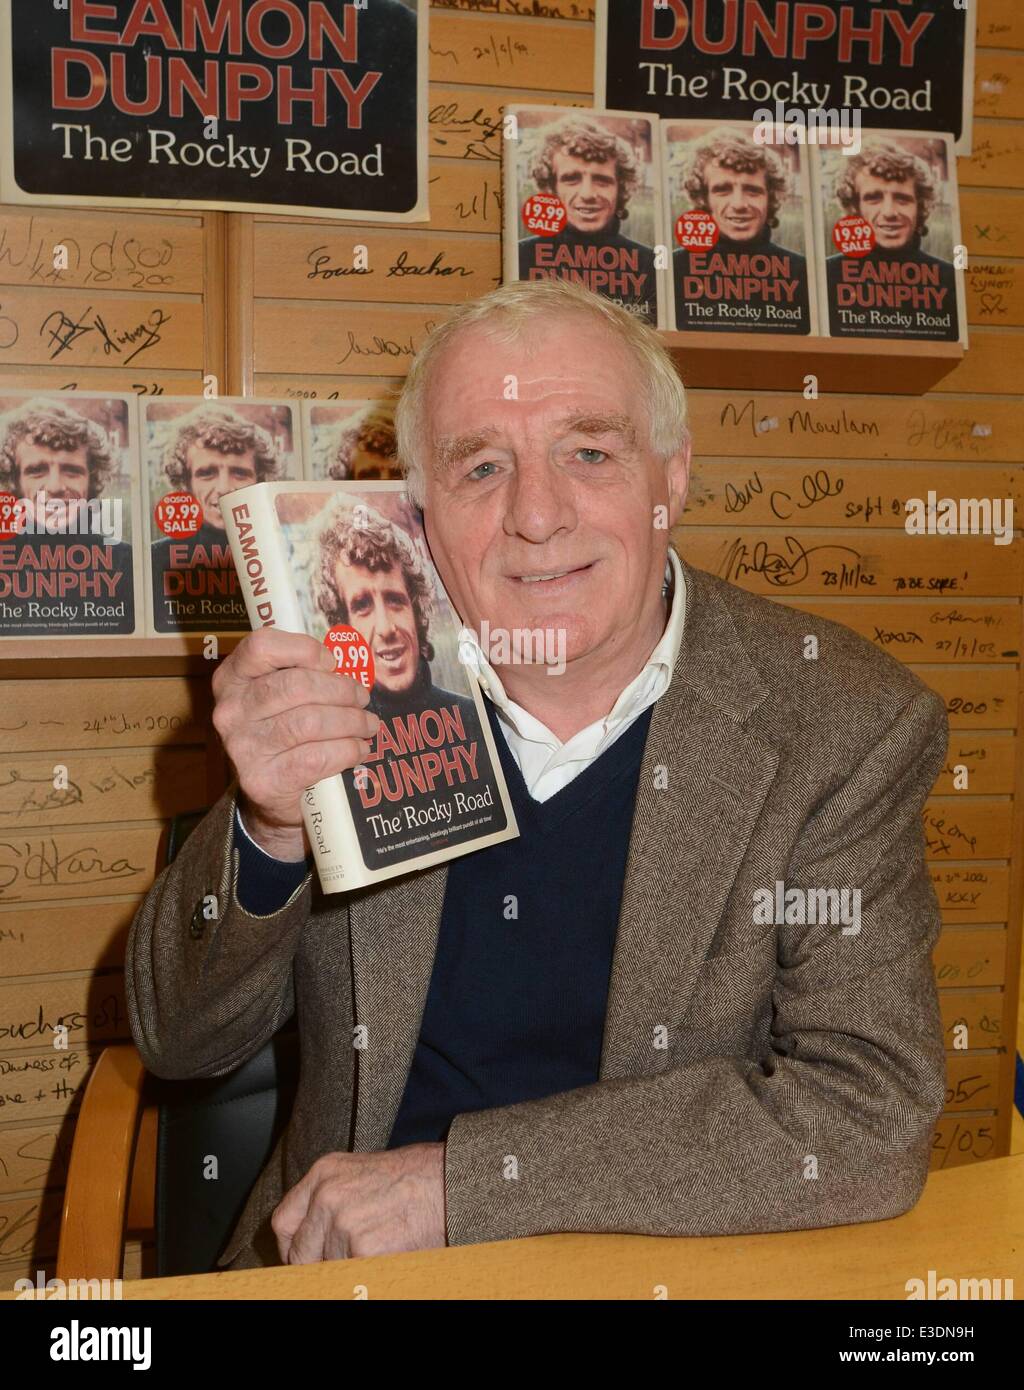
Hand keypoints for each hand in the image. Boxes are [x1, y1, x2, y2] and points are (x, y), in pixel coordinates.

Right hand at [212, 628, 379, 859]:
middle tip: (362, 698)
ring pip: (311, 722)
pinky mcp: (263, 780)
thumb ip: (302, 674)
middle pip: (296, 686)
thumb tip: (347, 669)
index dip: (304, 649)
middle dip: (341, 690)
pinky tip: (359, 749)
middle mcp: (230, 710)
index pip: (261, 646)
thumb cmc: (280, 731)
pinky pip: (317, 757)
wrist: (267, 793)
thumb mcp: (278, 697)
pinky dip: (347, 750)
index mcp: (231, 678)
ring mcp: (243, 746)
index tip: (331, 662)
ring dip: (351, 721)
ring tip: (368, 724)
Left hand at [271, 1143, 446, 1262]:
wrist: (450, 1182)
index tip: (305, 1258)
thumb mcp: (360, 1175)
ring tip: (380, 1248)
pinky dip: (367, 1276)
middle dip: (319, 1265)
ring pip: (327, 1270)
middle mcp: (326, 1197)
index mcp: (323, 1173)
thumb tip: (307, 1241)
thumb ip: (329, 1200)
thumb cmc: (414, 1178)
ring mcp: (342, 1224)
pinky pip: (352, 1279)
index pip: (283, 1223)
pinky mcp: (363, 1250)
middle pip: (300, 1254)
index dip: (293, 1247)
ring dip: (349, 1268)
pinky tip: (388, 1258)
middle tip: (347, 1260)